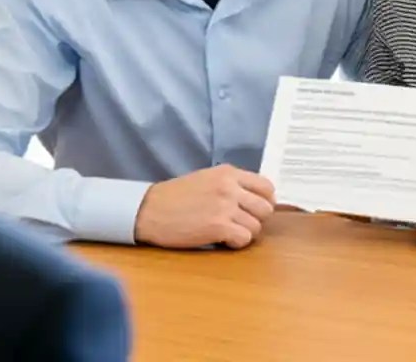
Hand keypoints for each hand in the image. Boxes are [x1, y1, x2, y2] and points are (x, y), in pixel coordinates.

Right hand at [135, 164, 275, 248]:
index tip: (255, 210)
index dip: (265, 202)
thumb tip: (257, 199)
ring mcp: (225, 206)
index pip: (267, 187)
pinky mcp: (218, 226)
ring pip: (256, 226)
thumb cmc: (176, 197)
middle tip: (241, 224)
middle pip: (266, 208)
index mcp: (228, 173)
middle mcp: (230, 187)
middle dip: (257, 219)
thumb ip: (232, 184)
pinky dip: (236, 243)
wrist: (149, 210)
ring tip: (228, 232)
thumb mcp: (207, 178)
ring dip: (245, 233)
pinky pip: (244, 239)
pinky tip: (223, 240)